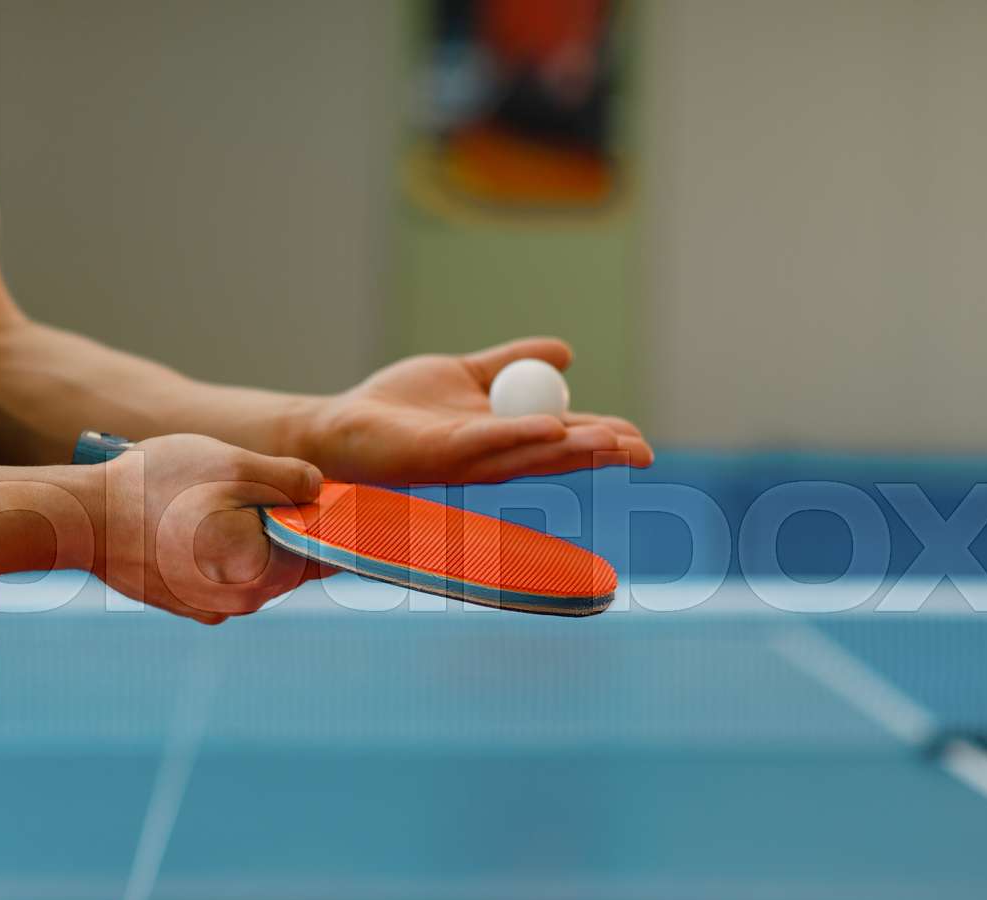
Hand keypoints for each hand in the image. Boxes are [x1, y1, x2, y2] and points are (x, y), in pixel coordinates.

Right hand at [89, 434, 321, 624]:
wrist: (79, 518)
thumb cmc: (157, 488)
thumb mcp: (235, 465)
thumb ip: (288, 478)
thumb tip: (318, 488)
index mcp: (263, 576)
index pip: (321, 553)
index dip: (329, 521)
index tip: (331, 499)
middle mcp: (238, 602)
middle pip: (284, 557)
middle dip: (278, 521)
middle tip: (254, 482)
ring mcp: (205, 605)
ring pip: (247, 561)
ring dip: (242, 529)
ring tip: (208, 495)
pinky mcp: (178, 600)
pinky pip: (213, 569)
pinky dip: (211, 544)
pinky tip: (186, 514)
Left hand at [301, 337, 652, 484]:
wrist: (343, 424)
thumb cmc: (399, 407)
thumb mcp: (466, 373)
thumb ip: (509, 362)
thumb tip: (565, 353)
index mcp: (502, 438)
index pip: (564, 440)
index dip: (603, 441)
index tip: (640, 439)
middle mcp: (491, 456)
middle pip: (558, 454)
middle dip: (601, 453)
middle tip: (643, 452)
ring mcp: (468, 459)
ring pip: (531, 453)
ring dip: (574, 448)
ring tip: (613, 442)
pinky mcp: (440, 454)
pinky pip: (487, 443)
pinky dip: (520, 433)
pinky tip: (551, 427)